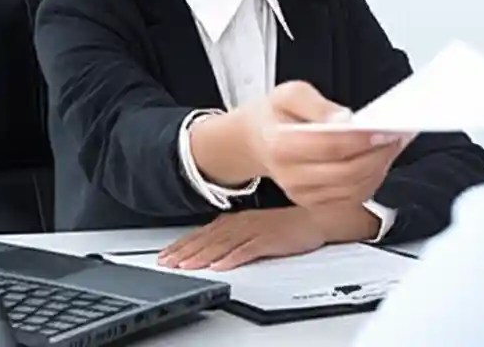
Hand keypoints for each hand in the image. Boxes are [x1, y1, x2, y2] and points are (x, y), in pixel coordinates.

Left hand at [158, 207, 324, 270]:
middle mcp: (242, 222)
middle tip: (167, 263)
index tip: (166, 254)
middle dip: (185, 251)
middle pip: (208, 239)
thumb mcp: (256, 225)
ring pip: (223, 244)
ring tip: (186, 267)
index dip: (182, 244)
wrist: (317, 215)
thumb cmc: (289, 222)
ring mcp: (255, 230)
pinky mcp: (269, 239)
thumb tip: (214, 247)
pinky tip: (220, 266)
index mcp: (237, 219)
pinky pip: (247, 250)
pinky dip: (232, 258)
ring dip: (202, 256)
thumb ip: (235, 234)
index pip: (203, 233)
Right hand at [246, 82, 409, 208]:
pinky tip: (380, 159)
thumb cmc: (276, 115)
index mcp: (280, 146)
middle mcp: (291, 177)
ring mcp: (304, 195)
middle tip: (398, 135)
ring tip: (394, 144)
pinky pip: (353, 197)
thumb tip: (345, 119)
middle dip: (379, 154)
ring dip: (380, 166)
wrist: (259, 141)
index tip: (385, 129)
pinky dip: (373, 179)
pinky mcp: (317, 204)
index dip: (361, 140)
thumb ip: (317, 104)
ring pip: (354, 188)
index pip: (329, 147)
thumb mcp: (289, 94)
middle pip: (347, 172)